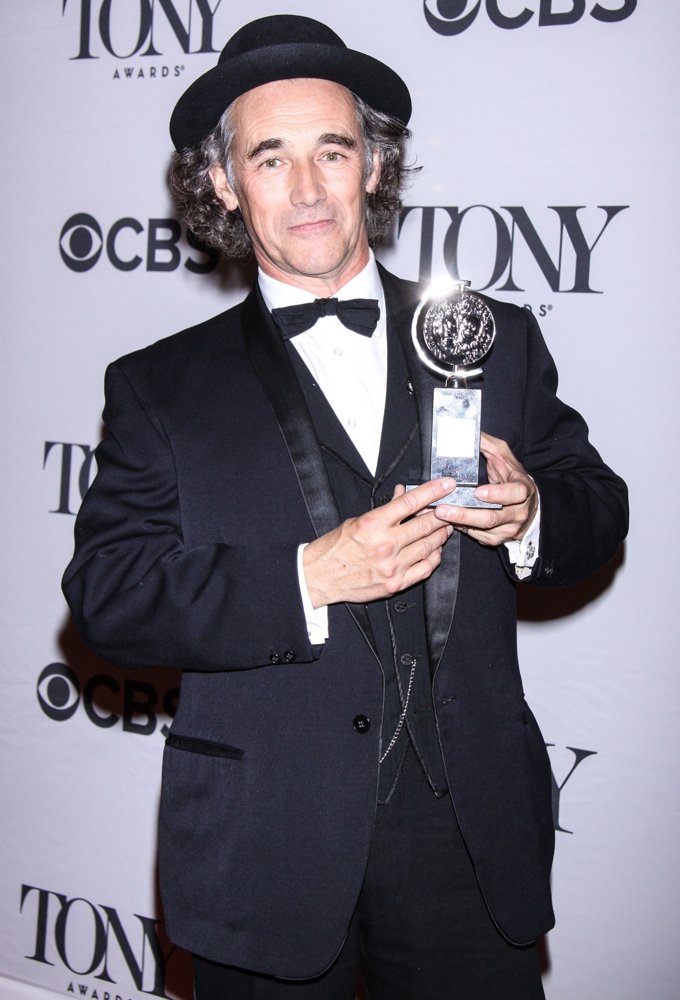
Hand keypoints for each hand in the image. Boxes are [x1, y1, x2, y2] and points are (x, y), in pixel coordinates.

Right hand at [303, 478, 455, 607]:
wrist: (320, 576)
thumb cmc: (336, 548)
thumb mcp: (357, 520)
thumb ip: (385, 510)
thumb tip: (403, 494)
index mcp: (373, 524)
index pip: (410, 502)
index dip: (433, 491)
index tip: (448, 484)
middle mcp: (385, 545)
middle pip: (426, 524)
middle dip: (443, 514)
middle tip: (450, 508)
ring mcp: (392, 566)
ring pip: (429, 546)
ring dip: (440, 534)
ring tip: (444, 528)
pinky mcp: (396, 583)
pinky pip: (425, 569)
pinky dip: (434, 557)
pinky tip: (434, 551)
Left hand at [434, 433, 537, 547]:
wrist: (530, 505)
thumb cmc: (514, 479)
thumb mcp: (505, 458)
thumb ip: (489, 446)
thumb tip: (470, 433)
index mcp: (522, 489)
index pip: (514, 493)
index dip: (497, 494)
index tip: (477, 492)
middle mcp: (518, 512)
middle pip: (491, 518)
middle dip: (465, 514)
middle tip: (442, 509)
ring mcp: (509, 528)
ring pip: (483, 530)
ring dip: (460, 523)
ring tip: (439, 516)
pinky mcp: (500, 539)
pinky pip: (480, 537)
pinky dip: (463, 530)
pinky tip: (449, 523)